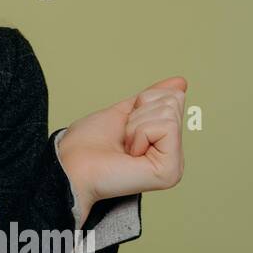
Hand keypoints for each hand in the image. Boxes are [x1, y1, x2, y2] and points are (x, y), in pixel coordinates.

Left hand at [56, 76, 186, 206]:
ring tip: (125, 147)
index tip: (125, 125)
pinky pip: (166, 126)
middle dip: (140, 113)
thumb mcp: (123, 112)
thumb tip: (180, 82)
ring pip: (169, 113)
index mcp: (164, 142)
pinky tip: (131, 154)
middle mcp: (173, 155)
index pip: (173, 98)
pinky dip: (139, 133)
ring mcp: (174, 164)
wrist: (71, 165)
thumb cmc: (87, 144)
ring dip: (136, 125)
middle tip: (123, 137)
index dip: (142, 102)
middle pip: (173, 102)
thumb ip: (152, 98)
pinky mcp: (171, 170)